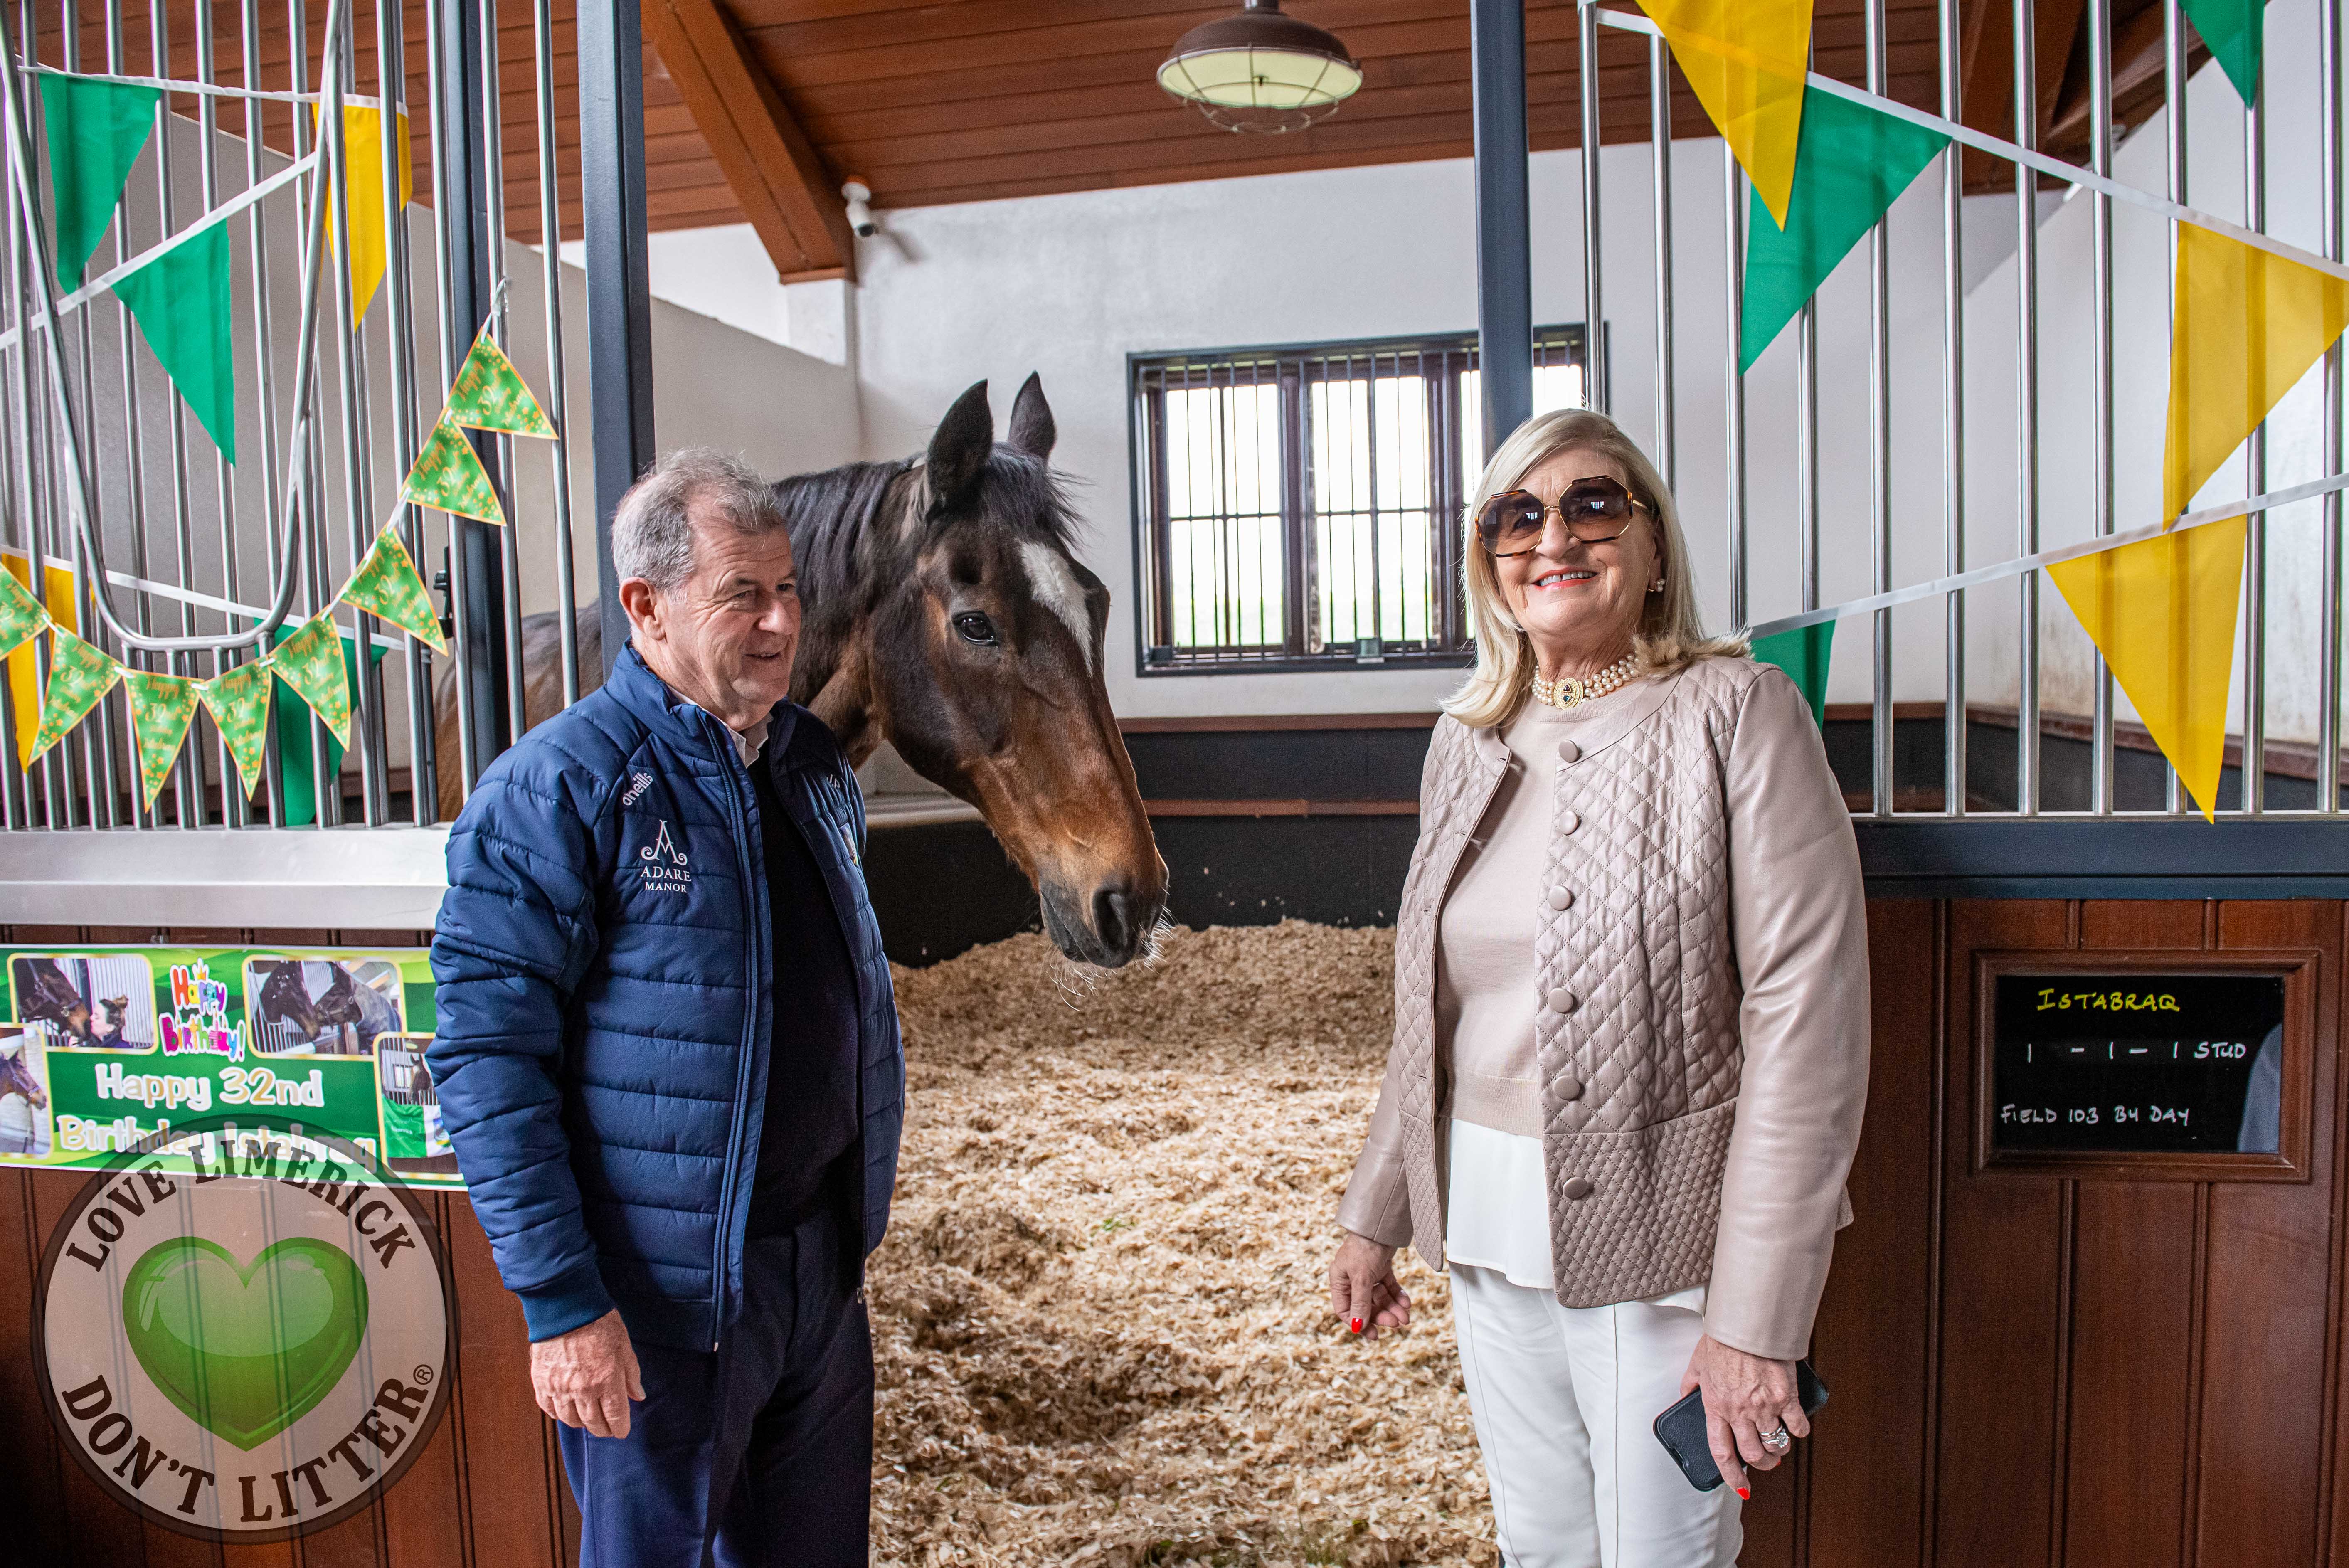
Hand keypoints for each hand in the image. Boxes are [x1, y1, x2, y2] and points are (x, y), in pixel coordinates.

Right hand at [530, 1309, 645, 1438]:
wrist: (567, 1308)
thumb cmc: (600, 1324)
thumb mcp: (625, 1347)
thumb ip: (631, 1375)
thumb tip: (638, 1397)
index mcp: (607, 1381)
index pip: (615, 1417)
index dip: (620, 1428)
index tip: (621, 1431)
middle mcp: (582, 1390)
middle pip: (593, 1423)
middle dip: (603, 1429)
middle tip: (607, 1428)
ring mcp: (559, 1388)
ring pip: (570, 1420)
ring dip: (581, 1424)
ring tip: (588, 1420)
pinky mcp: (541, 1382)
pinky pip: (549, 1408)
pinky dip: (558, 1414)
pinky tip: (565, 1411)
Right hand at [1328, 1232, 1412, 1339]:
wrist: (1381, 1224)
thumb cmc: (1364, 1248)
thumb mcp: (1361, 1278)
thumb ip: (1360, 1303)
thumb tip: (1357, 1327)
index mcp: (1339, 1281)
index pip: (1345, 1310)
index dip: (1358, 1323)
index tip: (1374, 1335)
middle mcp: (1351, 1278)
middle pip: (1366, 1305)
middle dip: (1382, 1315)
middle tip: (1396, 1323)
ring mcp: (1366, 1273)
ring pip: (1380, 1297)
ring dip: (1393, 1307)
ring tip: (1406, 1316)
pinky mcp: (1380, 1267)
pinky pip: (1388, 1287)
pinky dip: (1397, 1295)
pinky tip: (1406, 1302)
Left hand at [1680, 1335, 1806, 1498]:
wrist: (1747, 1323)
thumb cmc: (1722, 1339)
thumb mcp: (1697, 1362)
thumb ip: (1690, 1383)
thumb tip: (1684, 1394)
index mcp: (1716, 1406)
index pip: (1722, 1452)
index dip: (1731, 1476)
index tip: (1741, 1487)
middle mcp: (1739, 1411)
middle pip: (1753, 1454)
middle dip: (1762, 1463)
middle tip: (1767, 1461)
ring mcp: (1764, 1406)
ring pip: (1775, 1444)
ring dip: (1779, 1448)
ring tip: (1779, 1441)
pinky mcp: (1786, 1397)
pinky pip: (1797, 1426)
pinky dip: (1799, 1430)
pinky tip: (1797, 1425)